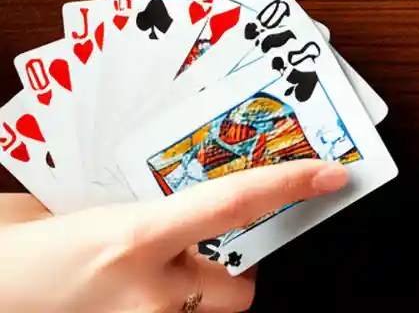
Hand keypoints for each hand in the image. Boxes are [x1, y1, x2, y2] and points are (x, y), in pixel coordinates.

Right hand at [0, 160, 347, 312]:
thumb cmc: (17, 254)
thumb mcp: (85, 215)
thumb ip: (149, 213)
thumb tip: (199, 207)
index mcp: (133, 238)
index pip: (234, 204)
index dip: (289, 186)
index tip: (332, 174)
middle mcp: (146, 293)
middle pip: (243, 289)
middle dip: (233, 273)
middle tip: (196, 256)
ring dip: (191, 298)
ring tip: (141, 283)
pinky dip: (164, 311)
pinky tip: (125, 300)